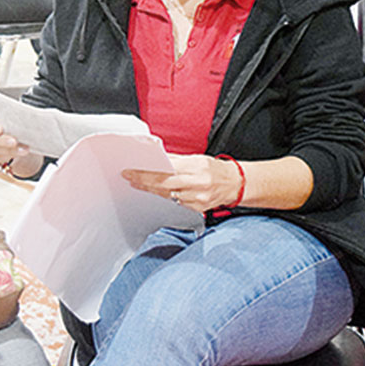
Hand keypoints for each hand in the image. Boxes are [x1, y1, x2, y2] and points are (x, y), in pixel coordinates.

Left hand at [121, 154, 243, 212]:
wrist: (235, 184)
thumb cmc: (215, 169)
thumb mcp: (197, 158)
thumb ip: (176, 159)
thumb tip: (157, 156)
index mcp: (196, 167)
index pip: (165, 170)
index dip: (146, 172)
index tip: (131, 171)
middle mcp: (197, 184)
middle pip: (163, 185)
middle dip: (143, 181)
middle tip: (129, 177)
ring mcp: (197, 198)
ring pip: (167, 195)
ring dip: (152, 189)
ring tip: (139, 183)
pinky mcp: (197, 208)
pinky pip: (176, 202)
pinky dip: (166, 195)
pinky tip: (158, 190)